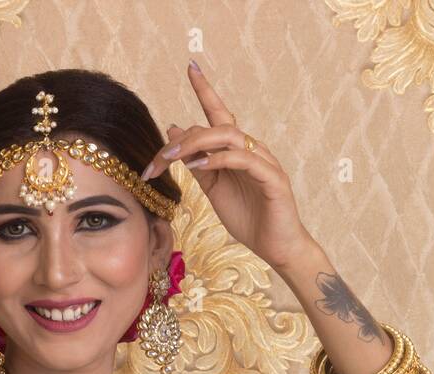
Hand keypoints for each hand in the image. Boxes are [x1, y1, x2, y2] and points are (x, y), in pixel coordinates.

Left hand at [141, 61, 315, 272]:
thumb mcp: (213, 189)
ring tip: (174, 157)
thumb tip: (173, 133)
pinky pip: (245, 159)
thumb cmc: (247, 217)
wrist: (275, 246)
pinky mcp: (273, 178)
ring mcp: (264, 162)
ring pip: (229, 137)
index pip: (219, 114)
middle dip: (184, 139)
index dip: (206, 90)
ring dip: (198, 144)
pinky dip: (220, 159)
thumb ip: (196, 162)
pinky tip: (202, 166)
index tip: (190, 67)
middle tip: (158, 156)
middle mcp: (251, 149)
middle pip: (216, 126)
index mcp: (236, 150)